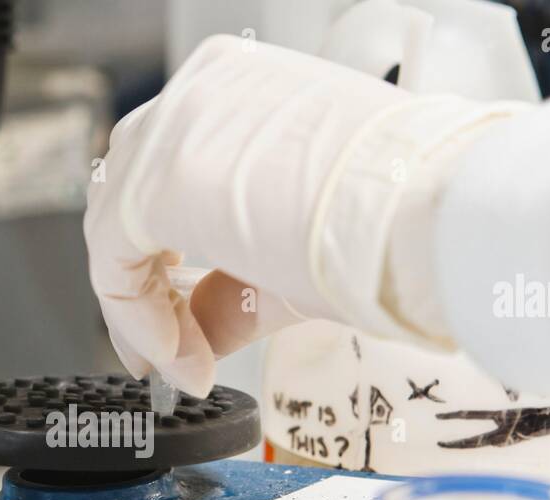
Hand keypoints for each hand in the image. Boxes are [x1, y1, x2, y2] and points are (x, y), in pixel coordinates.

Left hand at [84, 34, 520, 395]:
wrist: (436, 218)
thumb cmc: (400, 223)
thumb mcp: (294, 251)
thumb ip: (228, 288)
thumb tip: (195, 336)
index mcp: (240, 89)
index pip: (166, 172)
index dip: (161, 261)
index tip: (178, 327)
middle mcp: (202, 92)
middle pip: (130, 194)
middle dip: (145, 282)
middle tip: (170, 348)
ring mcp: (176, 126)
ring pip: (116, 226)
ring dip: (144, 307)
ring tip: (183, 360)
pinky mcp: (158, 177)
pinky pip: (114, 259)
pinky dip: (137, 318)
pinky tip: (179, 355)